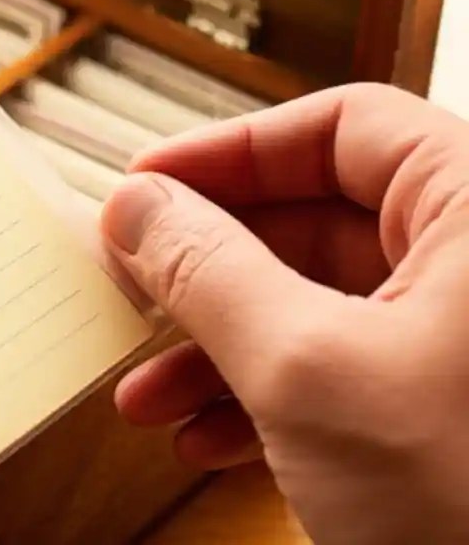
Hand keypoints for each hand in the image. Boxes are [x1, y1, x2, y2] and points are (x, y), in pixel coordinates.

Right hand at [102, 84, 468, 544]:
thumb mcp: (307, 371)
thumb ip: (209, 273)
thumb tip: (137, 209)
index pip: (346, 128)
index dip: (232, 151)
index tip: (146, 187)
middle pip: (318, 221)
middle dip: (209, 268)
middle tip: (131, 286)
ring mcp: (460, 344)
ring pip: (318, 305)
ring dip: (220, 347)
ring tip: (148, 395)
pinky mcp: (445, 410)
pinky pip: (339, 371)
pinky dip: (262, 398)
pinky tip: (204, 439)